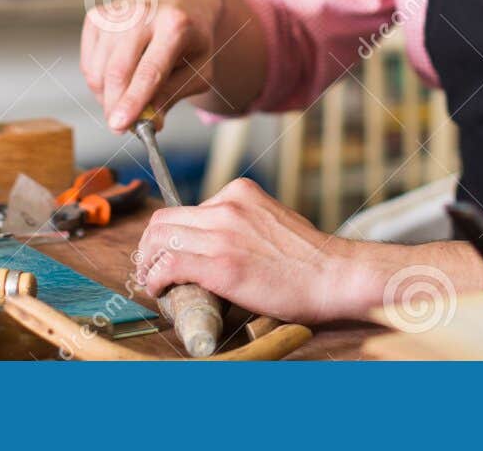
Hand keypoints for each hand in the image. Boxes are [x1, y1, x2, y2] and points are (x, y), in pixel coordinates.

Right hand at [80, 0, 224, 131]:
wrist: (178, 0)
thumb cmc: (191, 38)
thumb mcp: (198, 70)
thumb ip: (173, 95)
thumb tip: (148, 122)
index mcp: (175, 25)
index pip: (149, 71)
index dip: (133, 100)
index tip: (119, 125)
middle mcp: (142, 14)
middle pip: (118, 71)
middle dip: (114, 106)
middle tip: (120, 126)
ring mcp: (116, 13)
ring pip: (98, 71)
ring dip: (107, 97)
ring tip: (127, 97)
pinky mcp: (97, 17)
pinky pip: (88, 64)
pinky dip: (99, 82)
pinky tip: (118, 77)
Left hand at [133, 178, 367, 323]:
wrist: (334, 275)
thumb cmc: (309, 258)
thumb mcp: (271, 219)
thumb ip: (242, 223)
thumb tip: (214, 242)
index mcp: (239, 192)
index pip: (185, 208)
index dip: (168, 233)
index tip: (165, 251)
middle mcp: (227, 207)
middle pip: (164, 220)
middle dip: (149, 246)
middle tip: (149, 268)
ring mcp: (222, 234)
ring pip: (161, 241)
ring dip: (148, 264)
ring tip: (151, 281)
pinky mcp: (220, 265)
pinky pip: (170, 266)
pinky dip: (156, 279)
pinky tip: (160, 290)